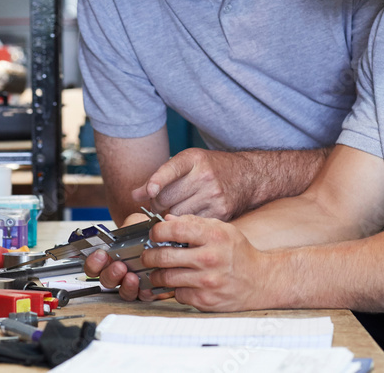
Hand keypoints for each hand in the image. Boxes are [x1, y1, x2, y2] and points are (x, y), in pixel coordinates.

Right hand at [82, 213, 172, 301]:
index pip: (93, 266)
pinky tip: (147, 286)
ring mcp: (132, 283)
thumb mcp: (135, 222)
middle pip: (106, 281)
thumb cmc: (147, 233)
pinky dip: (145, 292)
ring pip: (123, 292)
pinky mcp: (148, 290)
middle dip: (110, 274)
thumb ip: (128, 224)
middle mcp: (119, 273)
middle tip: (118, 266)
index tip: (100, 255)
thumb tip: (128, 226)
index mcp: (110, 258)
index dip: (93, 263)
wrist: (164, 240)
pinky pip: (143, 296)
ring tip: (132, 277)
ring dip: (126, 286)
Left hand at [131, 148, 251, 219]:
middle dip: (158, 204)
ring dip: (170, 216)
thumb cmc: (211, 168)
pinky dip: (185, 224)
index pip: (171, 169)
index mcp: (194, 159)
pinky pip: (191, 225)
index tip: (150, 191)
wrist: (247, 176)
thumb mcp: (188, 163)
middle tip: (160, 204)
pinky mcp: (220, 213)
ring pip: (176, 214)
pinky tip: (189, 217)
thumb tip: (135, 195)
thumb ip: (160, 177)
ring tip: (176, 209)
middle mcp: (205, 176)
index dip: (157, 181)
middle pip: (167, 198)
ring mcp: (214, 196)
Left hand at [142, 214, 272, 311]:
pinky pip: (178, 294)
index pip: (174, 230)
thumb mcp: (222, 229)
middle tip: (147, 256)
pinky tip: (180, 283)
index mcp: (213, 236)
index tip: (154, 234)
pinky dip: (175, 289)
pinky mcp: (205, 300)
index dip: (157, 231)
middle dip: (149, 256)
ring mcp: (207, 281)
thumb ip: (194, 223)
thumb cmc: (238, 253)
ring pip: (166, 278)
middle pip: (164, 256)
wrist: (260, 280)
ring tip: (158, 271)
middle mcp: (210, 258)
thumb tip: (166, 220)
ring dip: (157, 274)